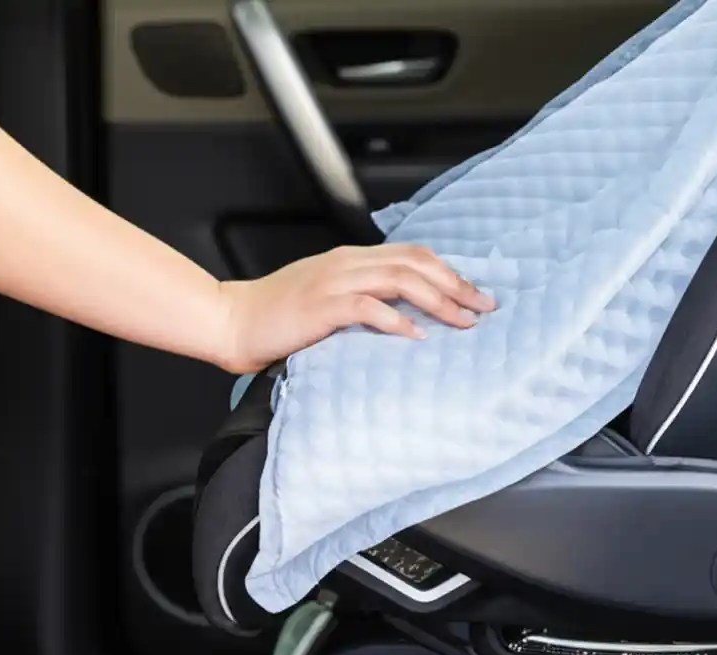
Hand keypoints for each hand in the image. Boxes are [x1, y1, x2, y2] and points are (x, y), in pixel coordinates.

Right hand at [215, 244, 495, 373]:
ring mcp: (334, 282)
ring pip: (400, 280)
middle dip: (456, 285)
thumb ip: (364, 297)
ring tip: (462, 321)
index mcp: (352, 258)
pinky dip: (396, 321)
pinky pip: (368, 307)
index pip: (413, 255)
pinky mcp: (321, 306)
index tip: (476, 295)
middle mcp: (347, 263)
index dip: (450, 273)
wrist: (231, 320)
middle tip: (484, 308)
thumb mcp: (328, 296)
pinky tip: (416, 336)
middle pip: (416, 263)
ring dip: (437, 301)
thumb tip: (408, 315)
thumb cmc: (279, 316)